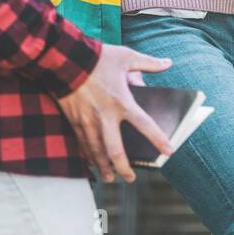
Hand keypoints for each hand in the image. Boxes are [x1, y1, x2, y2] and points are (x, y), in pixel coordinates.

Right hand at [55, 44, 173, 183]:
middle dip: (123, 168)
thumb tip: (168, 62)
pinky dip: (88, 155)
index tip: (168, 152)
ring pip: (96, 151)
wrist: (65, 58)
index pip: (145, 125)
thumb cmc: (98, 57)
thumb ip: (148, 63)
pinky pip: (82, 143)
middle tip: (131, 178)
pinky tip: (92, 163)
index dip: (158, 139)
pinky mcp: (74, 120)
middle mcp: (105, 116)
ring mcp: (88, 121)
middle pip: (116, 151)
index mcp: (122, 101)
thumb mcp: (126, 56)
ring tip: (110, 178)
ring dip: (104, 167)